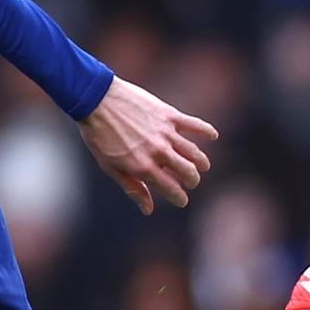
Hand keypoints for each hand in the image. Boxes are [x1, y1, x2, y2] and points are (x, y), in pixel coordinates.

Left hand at [77, 76, 215, 213]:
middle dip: (193, 181)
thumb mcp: (110, 166)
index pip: (172, 189)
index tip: (182, 200)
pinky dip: (206, 131)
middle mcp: (158, 151)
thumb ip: (132, 187)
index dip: (180, 198)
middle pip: (188, 172)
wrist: (96, 100)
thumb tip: (148, 209)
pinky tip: (213, 136)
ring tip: (203, 166)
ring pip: (194, 152)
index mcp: (143, 167)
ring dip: (201, 162)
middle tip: (191, 181)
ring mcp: (165, 133)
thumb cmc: (99, 136)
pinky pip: (194, 124)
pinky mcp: (168, 115)